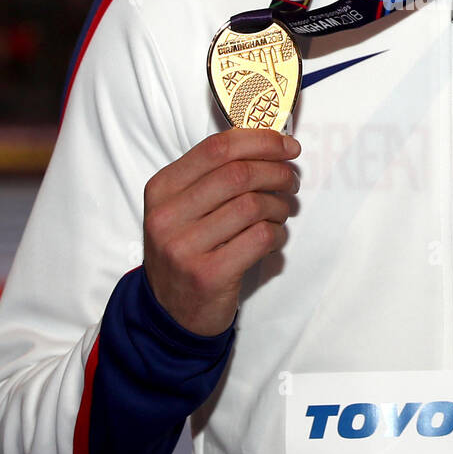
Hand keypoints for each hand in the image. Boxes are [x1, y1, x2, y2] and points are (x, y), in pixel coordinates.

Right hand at [143, 128, 299, 336]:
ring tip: (282, 212)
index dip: (260, 141)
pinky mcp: (207, 275)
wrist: (170, 312)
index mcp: (162, 189)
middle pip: (238, 174)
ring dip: (280, 205)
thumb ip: (216, 176)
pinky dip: (277, 234)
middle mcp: (167, 216)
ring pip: (253, 205)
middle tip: (290, 181)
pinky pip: (260, 238)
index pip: (216, 148)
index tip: (287, 145)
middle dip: (277, 172)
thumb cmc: (187, 250)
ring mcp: (184, 247)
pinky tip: (274, 238)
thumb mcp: (184, 208)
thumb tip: (270, 146)